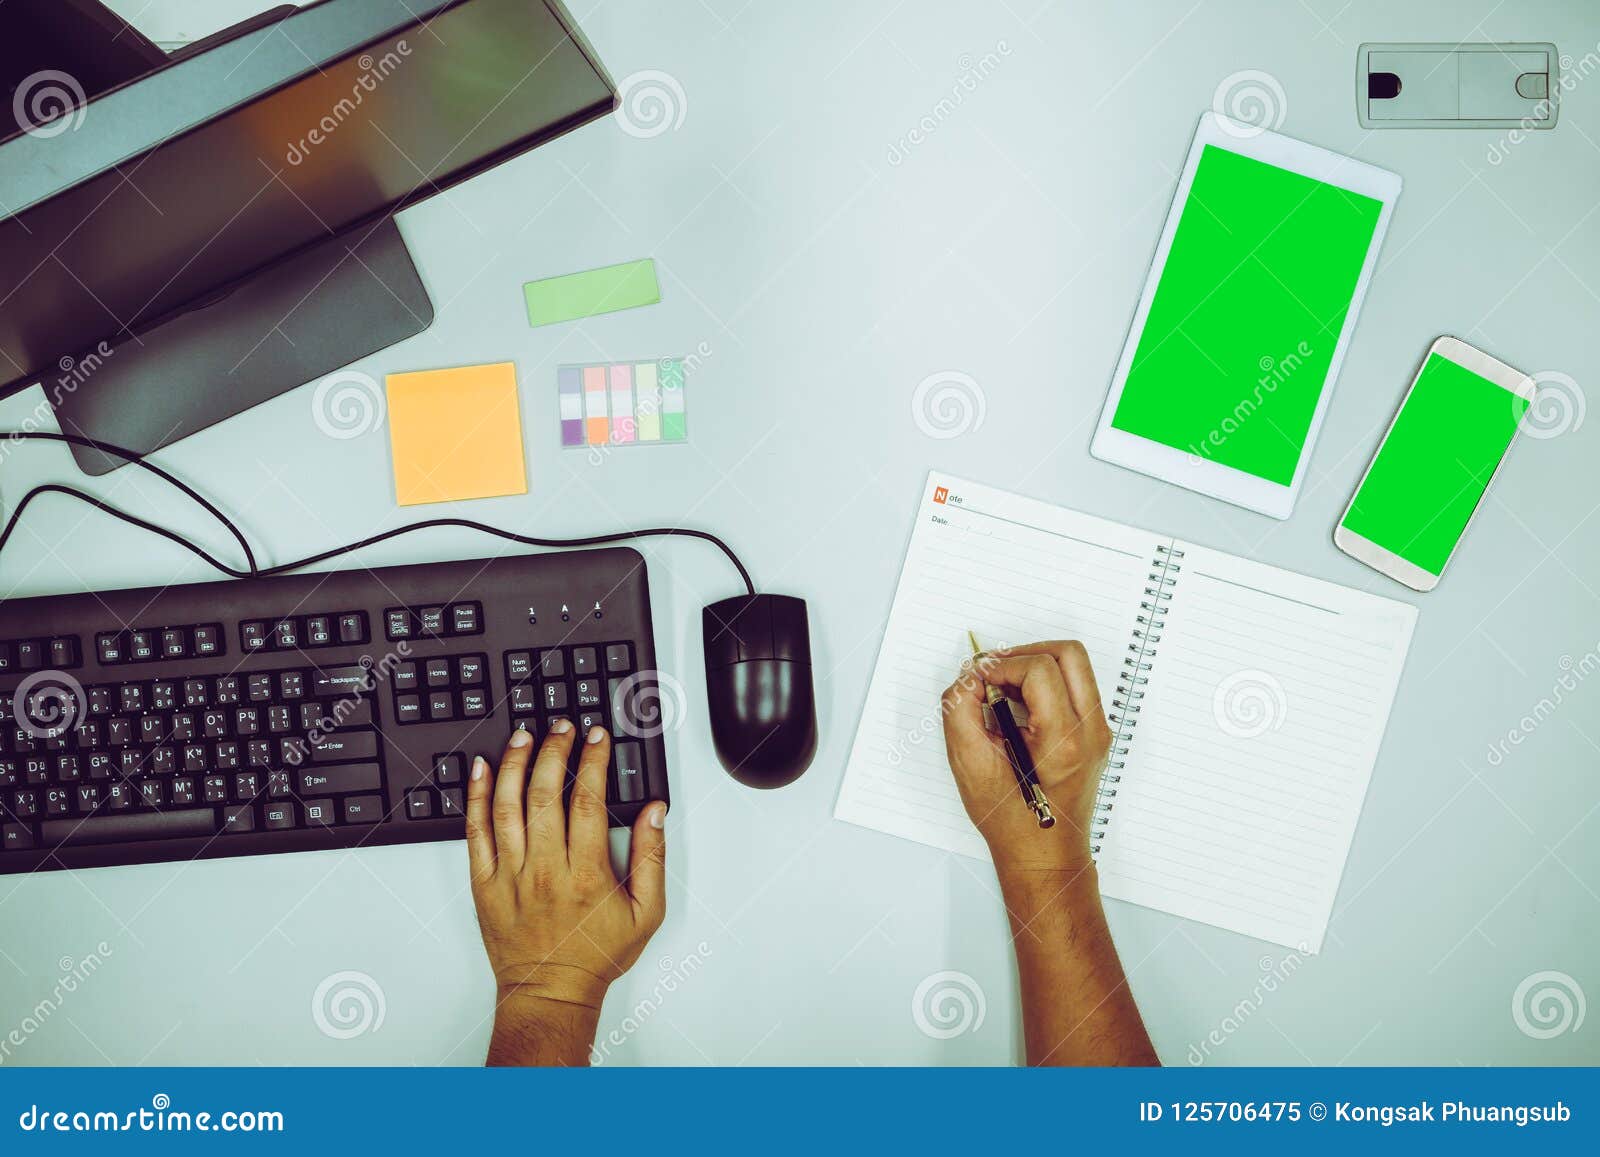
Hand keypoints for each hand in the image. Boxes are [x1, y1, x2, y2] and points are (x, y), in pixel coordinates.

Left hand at [466, 721, 666, 1064]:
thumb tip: (654, 812)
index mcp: (586, 873)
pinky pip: (475, 832)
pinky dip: (476, 796)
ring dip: (514, 763)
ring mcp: (510, 875)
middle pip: (544, 793)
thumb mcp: (646, 913)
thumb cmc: (595, 956)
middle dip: (554, 750)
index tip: (596, 737)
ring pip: (506, 805)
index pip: (587, 800)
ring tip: (524, 735)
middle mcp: (544, 869)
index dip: (593, 761)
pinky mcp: (484, 883)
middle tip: (562, 727)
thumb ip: (653, 858)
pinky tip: (480, 769)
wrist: (549, 993)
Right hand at [941, 641, 1112, 873]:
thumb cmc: (1010, 821)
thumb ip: (960, 710)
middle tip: (993, 671)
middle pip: (1067, 653)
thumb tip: (968, 677)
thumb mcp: (970, 764)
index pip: (1040, 669)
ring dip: (1034, 665)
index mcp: (1064, 740)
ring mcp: (1097, 730)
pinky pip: (1073, 685)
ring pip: (1073, 665)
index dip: (1001, 665)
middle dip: (1023, 653)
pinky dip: (1043, 682)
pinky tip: (1016, 704)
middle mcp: (1090, 731)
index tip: (977, 679)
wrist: (1044, 855)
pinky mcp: (1093, 732)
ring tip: (1002, 687)